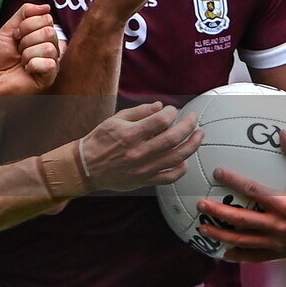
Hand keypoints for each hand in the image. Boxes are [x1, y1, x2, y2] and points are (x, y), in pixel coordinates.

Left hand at [0, 3, 59, 96]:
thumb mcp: (8, 29)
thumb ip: (25, 14)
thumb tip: (46, 6)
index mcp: (41, 34)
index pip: (46, 18)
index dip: (27, 25)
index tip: (15, 36)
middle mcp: (49, 46)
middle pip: (50, 31)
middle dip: (27, 39)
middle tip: (18, 50)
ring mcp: (50, 62)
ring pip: (50, 47)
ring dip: (28, 53)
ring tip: (21, 61)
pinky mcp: (49, 77)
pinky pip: (50, 63)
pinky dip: (33, 64)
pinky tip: (27, 70)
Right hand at [80, 103, 201, 191]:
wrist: (86, 167)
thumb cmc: (99, 141)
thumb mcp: (114, 120)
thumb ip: (139, 112)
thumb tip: (160, 106)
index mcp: (130, 134)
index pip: (161, 120)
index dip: (171, 112)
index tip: (171, 110)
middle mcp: (139, 152)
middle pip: (173, 138)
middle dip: (188, 125)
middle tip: (193, 119)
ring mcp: (144, 168)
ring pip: (177, 157)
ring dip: (192, 144)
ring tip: (199, 135)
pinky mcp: (145, 180)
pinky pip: (170, 176)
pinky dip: (182, 168)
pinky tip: (184, 159)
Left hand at [196, 130, 285, 261]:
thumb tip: (282, 132)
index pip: (253, 191)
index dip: (233, 180)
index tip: (217, 171)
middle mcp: (280, 225)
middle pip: (242, 219)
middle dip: (218, 212)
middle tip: (200, 204)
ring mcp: (280, 241)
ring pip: (245, 241)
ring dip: (222, 235)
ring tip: (203, 228)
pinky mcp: (283, 252)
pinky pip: (257, 256)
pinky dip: (240, 255)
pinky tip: (224, 252)